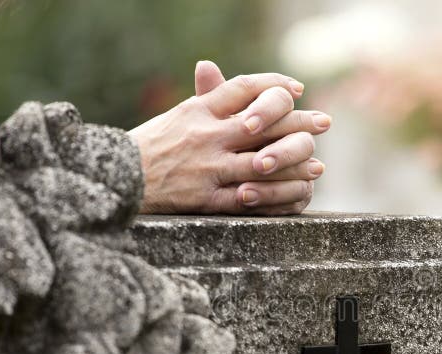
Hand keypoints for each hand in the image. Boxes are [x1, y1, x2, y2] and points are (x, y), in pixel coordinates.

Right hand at [129, 61, 330, 214]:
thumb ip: (204, 96)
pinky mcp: (205, 198)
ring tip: (317, 165)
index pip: (243, 88)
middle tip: (325, 122)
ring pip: (260, 163)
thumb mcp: (176, 114)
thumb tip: (213, 68)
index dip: (274, 86)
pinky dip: (275, 197)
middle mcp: (206, 135)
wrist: (117, 177)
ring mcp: (207, 167)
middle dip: (298, 122)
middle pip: (261, 123)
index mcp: (199, 110)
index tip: (297, 90)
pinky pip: (248, 198)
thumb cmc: (151, 145)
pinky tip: (295, 195)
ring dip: (293, 163)